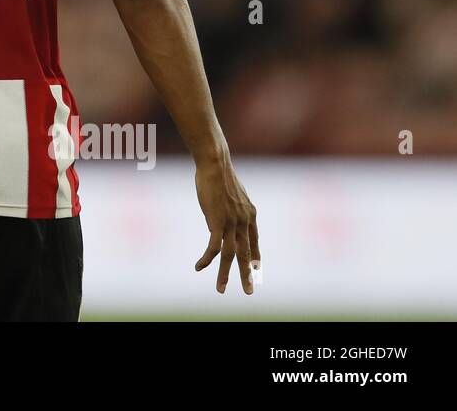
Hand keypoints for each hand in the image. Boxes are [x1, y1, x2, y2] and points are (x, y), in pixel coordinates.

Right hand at [193, 156, 259, 293]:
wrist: (215, 164)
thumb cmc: (218, 173)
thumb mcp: (229, 193)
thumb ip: (229, 208)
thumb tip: (218, 218)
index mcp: (250, 214)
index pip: (254, 240)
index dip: (255, 256)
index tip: (257, 269)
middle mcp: (244, 221)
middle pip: (245, 253)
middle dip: (246, 274)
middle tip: (249, 291)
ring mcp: (232, 223)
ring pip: (229, 255)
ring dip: (224, 274)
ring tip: (220, 289)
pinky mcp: (218, 223)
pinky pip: (213, 247)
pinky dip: (206, 260)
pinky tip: (199, 267)